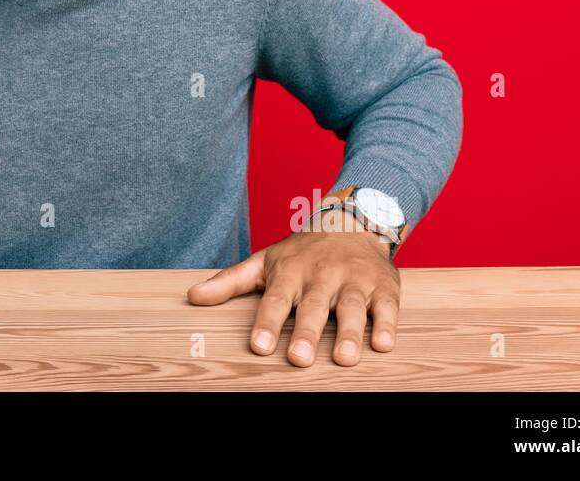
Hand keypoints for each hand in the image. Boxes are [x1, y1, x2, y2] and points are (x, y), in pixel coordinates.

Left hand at [186, 204, 400, 365]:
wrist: (352, 221)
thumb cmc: (301, 252)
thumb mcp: (264, 261)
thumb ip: (230, 281)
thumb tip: (192, 297)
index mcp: (290, 272)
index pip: (275, 299)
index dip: (266, 323)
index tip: (258, 347)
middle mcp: (322, 276)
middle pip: (313, 307)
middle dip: (306, 332)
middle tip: (298, 359)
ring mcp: (354, 281)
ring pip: (351, 308)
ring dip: (348, 333)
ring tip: (344, 359)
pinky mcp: (383, 287)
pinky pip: (386, 307)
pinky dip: (386, 324)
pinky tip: (382, 344)